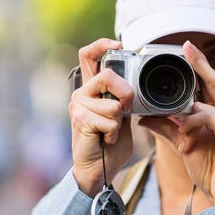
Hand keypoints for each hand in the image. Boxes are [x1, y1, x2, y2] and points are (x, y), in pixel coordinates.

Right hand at [69, 38, 133, 196]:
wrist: (97, 170)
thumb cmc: (109, 145)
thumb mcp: (121, 117)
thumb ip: (123, 100)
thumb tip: (135, 86)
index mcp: (91, 90)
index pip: (88, 55)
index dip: (102, 44)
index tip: (119, 45)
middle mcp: (81, 94)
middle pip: (107, 76)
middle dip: (125, 93)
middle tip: (125, 110)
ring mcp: (78, 106)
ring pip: (113, 104)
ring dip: (119, 122)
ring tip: (109, 132)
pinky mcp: (80, 119)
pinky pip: (110, 120)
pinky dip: (114, 133)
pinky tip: (105, 139)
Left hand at [138, 40, 214, 204]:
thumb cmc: (209, 170)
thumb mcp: (182, 144)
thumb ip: (166, 129)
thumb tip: (145, 118)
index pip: (208, 84)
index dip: (198, 65)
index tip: (185, 49)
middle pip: (214, 82)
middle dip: (200, 63)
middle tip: (186, 47)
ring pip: (208, 101)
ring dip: (186, 109)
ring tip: (173, 119)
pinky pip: (210, 118)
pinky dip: (193, 121)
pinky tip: (184, 131)